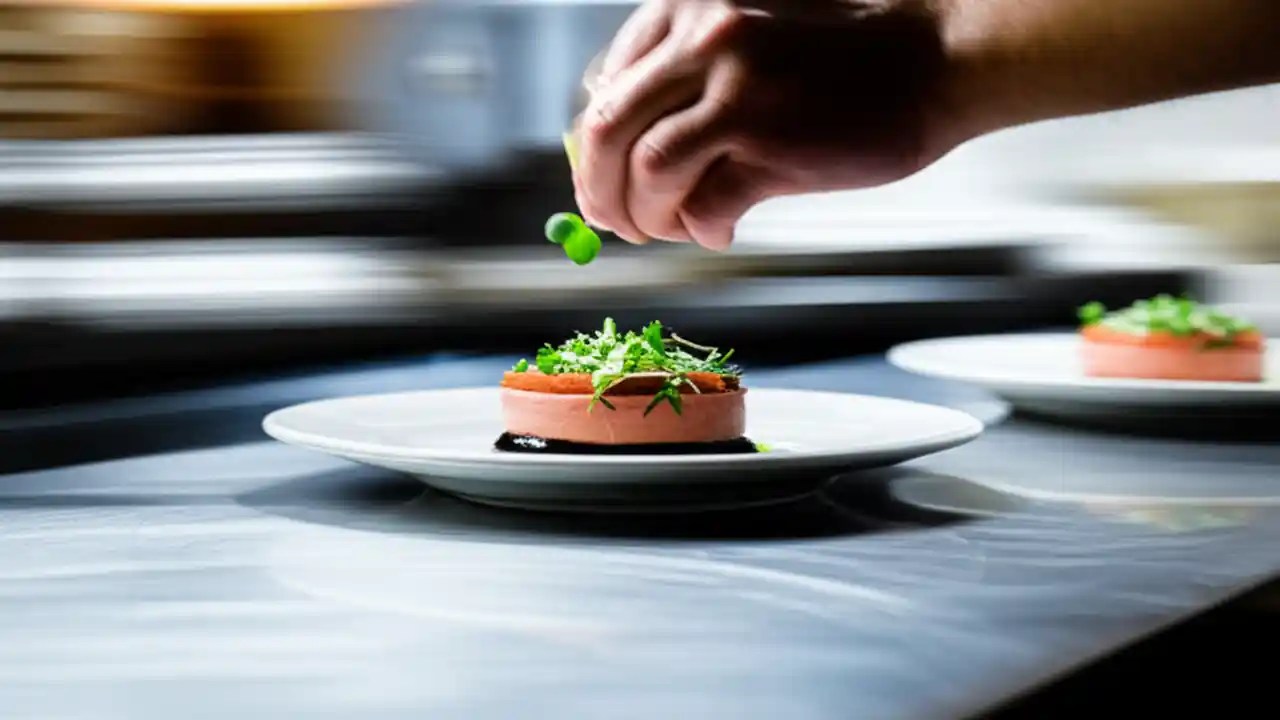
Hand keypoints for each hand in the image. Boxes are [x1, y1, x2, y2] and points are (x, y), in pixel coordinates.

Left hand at [574, 0, 949, 250]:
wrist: (933, 57)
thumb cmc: (842, 56)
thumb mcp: (745, 42)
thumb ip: (683, 81)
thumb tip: (619, 151)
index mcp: (686, 11)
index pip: (605, 89)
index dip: (592, 150)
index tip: (601, 184)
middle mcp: (702, 38)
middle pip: (608, 130)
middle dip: (600, 191)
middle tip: (615, 224)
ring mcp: (735, 87)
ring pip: (646, 171)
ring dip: (649, 217)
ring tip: (673, 229)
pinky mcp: (768, 140)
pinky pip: (703, 204)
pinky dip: (700, 229)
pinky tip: (720, 229)